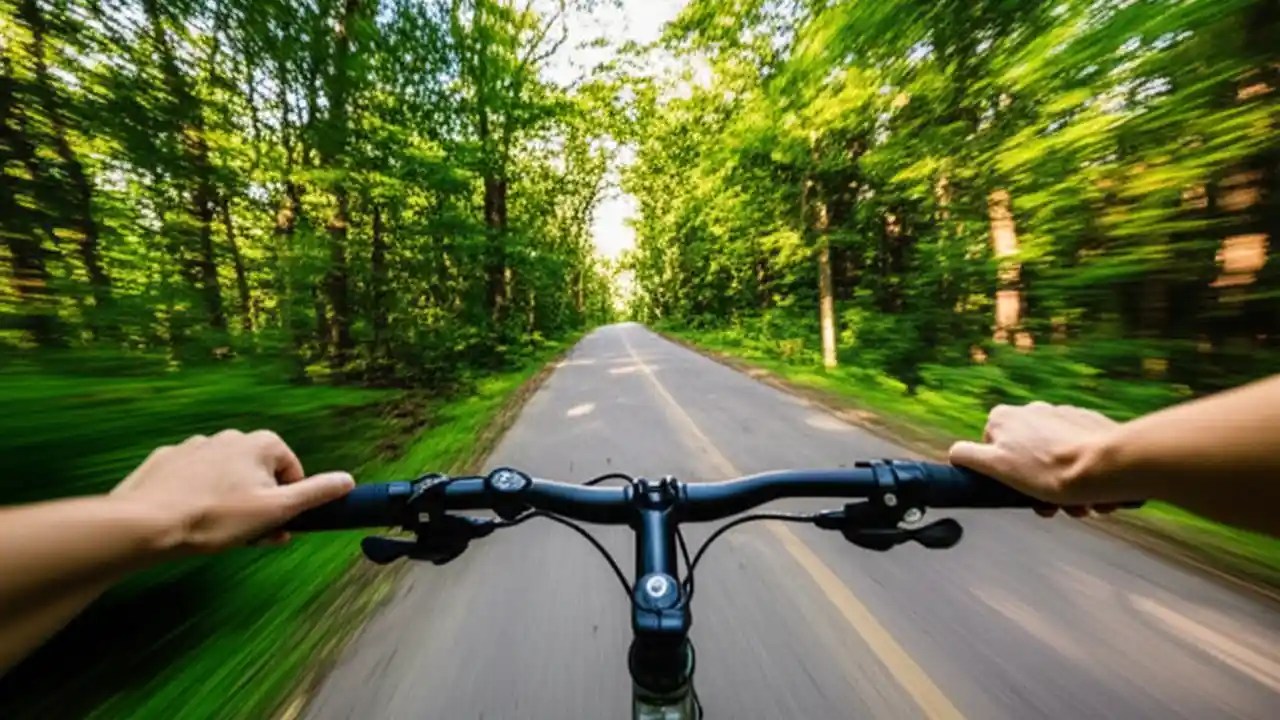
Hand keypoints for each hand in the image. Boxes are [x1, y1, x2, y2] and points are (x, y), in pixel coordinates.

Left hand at [112, 429, 353, 552]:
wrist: (144, 524)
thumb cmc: (213, 518)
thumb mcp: (275, 511)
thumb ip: (315, 494)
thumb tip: (348, 481)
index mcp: (260, 444)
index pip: (292, 472)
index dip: (289, 503)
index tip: (278, 527)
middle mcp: (230, 436)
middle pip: (259, 474)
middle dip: (260, 504)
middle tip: (250, 535)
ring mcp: (195, 446)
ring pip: (225, 476)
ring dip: (230, 500)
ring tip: (217, 532)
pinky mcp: (166, 460)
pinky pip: (193, 479)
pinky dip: (197, 496)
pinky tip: (189, 521)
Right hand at [949, 402, 1120, 517]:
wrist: (1107, 466)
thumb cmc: (1052, 471)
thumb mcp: (995, 467)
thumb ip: (967, 456)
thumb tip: (954, 454)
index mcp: (1004, 418)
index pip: (992, 453)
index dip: (1005, 479)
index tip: (1020, 495)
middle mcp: (1031, 411)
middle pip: (1026, 458)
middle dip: (1038, 487)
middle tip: (1053, 506)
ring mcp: (1062, 416)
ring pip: (1054, 459)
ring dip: (1062, 485)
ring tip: (1078, 504)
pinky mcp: (1089, 425)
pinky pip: (1079, 454)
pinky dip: (1083, 474)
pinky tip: (1092, 491)